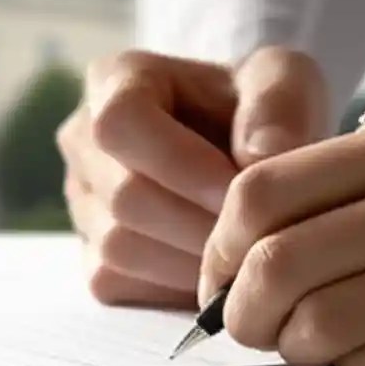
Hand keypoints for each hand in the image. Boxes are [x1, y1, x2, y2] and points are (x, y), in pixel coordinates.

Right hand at [57, 46, 326, 307]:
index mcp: (115, 81)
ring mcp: (79, 202)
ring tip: (245, 250)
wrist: (247, 152)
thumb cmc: (259, 110)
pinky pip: (117, 281)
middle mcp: (82, 141)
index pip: (120, 122)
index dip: (180, 162)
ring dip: (190, 260)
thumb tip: (261, 157)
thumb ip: (280, 104)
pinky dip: (173, 285)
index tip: (239, 187)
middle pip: (124, 196)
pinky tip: (217, 266)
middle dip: (199, 223)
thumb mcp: (285, 81)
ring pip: (118, 247)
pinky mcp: (90, 254)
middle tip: (260, 233)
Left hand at [201, 108, 364, 365]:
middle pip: (280, 262)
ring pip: (324, 324)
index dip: (218, 246)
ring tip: (306, 343)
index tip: (218, 274)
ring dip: (294, 348)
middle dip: (241, 310)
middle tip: (246, 323)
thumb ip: (339, 183)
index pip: (263, 190)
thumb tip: (234, 247)